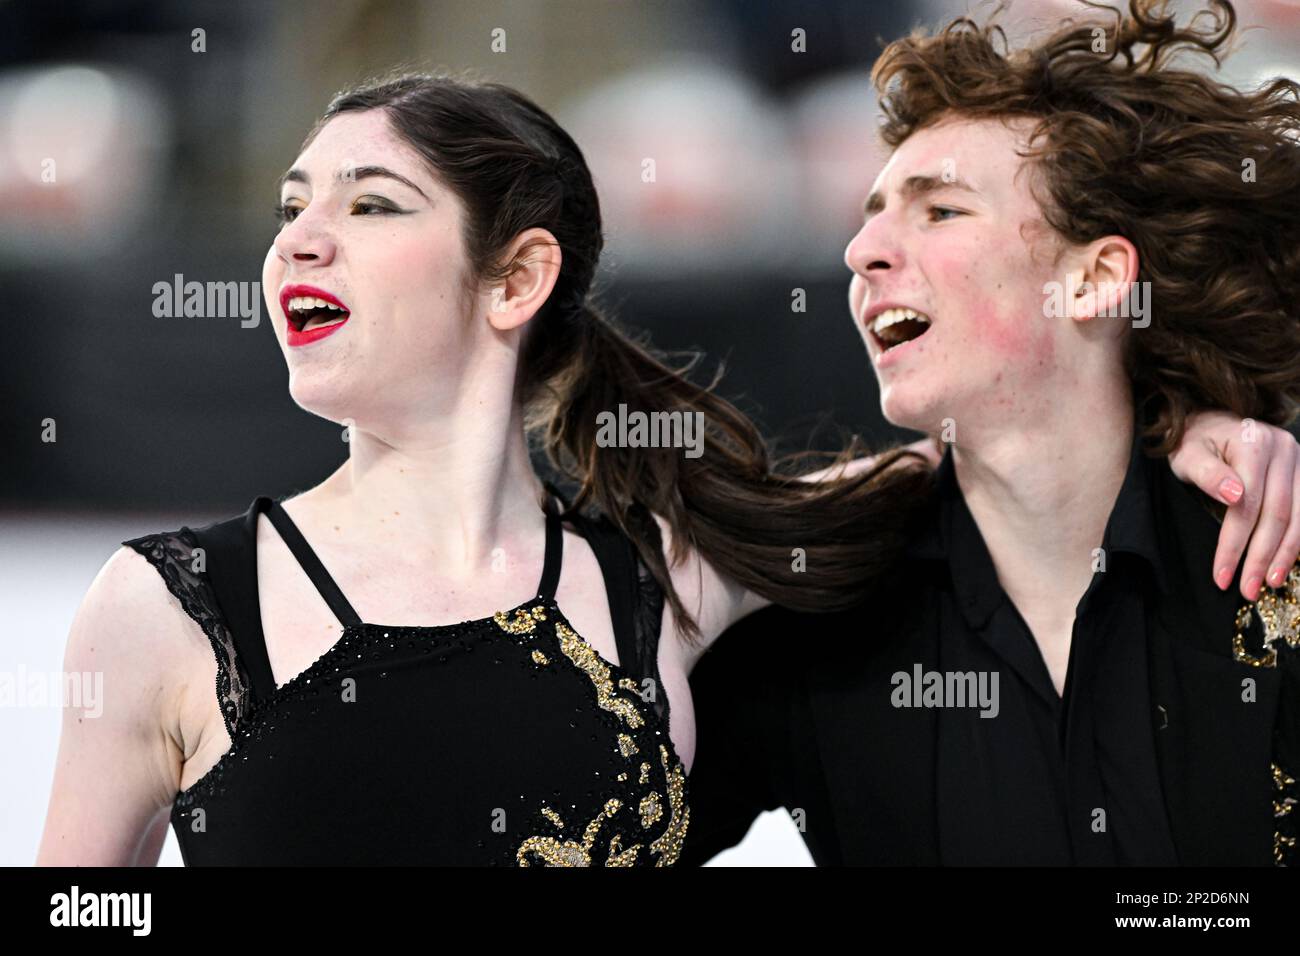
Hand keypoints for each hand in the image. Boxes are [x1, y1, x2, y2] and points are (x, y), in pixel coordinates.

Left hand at [1170, 411, 1299, 599]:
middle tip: (1248, 591)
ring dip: (1285, 555)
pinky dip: (1298, 540)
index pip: (1247, 506)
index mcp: (1254, 444)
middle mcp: (1284, 450)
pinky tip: (1288, 563)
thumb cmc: (1192, 440)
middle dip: (1261, 557)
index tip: (1221, 577)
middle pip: (1278, 514)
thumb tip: (1235, 495)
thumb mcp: (1187, 454)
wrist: (1209, 419)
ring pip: (1299, 516)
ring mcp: (1299, 460)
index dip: (1235, 545)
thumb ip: (1208, 474)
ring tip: (1270, 584)